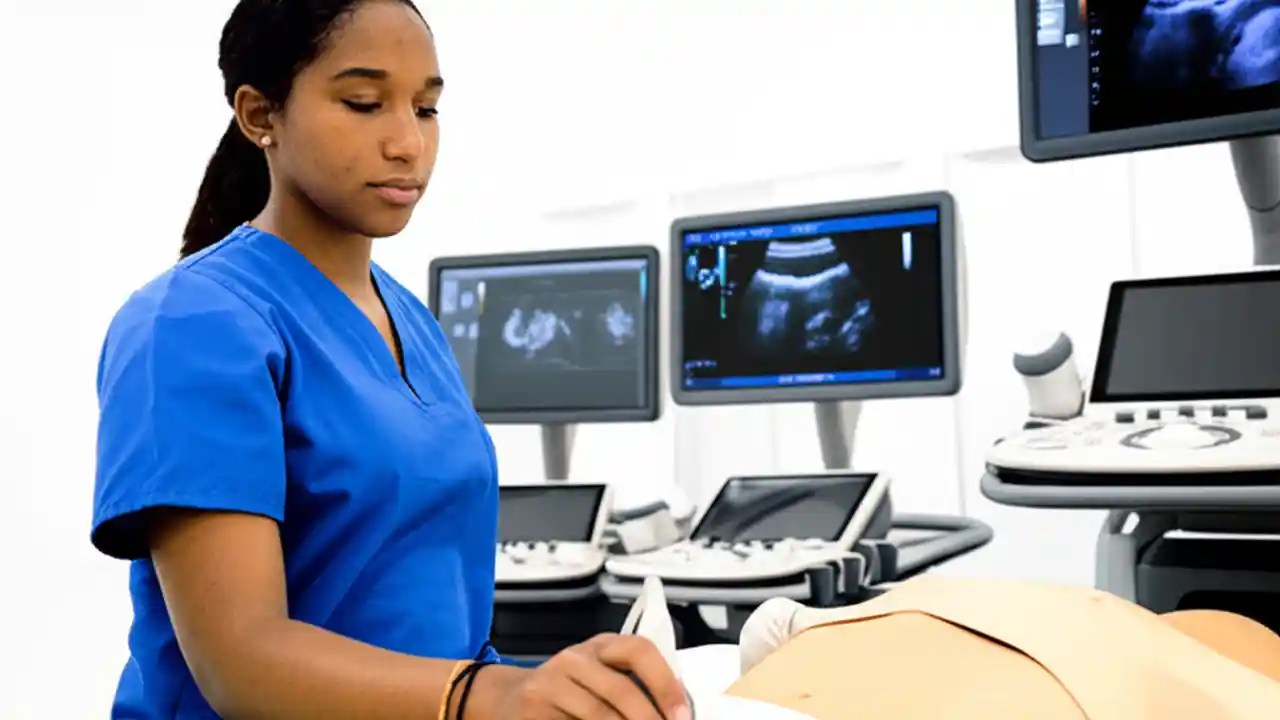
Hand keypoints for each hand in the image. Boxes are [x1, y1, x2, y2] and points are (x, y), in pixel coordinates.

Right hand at [498, 633, 689, 719]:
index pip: (640, 650)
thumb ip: (634, 686)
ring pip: (599, 714)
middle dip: (649, 719)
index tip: (682, 714)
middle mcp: (575, 659)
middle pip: (621, 689)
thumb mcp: (601, 676)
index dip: (665, 683)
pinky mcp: (534, 710)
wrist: (511, 699)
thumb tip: (676, 712)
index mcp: (601, 646)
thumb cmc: (569, 690)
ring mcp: (551, 684)